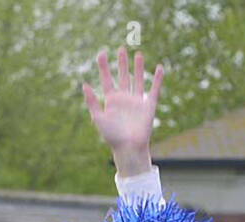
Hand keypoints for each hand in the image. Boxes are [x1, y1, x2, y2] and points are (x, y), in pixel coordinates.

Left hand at [84, 47, 163, 177]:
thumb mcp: (98, 118)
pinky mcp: (149, 106)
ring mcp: (137, 101)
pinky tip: (159, 68)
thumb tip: (84, 84)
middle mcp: (124, 98)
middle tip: (121, 49)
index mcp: (111, 100)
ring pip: (138, 80)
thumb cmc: (112, 137)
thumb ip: (92, 102)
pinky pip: (154, 90)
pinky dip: (157, 79)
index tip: (102, 53)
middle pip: (123, 76)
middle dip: (122, 63)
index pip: (107, 79)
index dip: (104, 66)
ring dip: (138, 67)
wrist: (129, 148)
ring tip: (138, 54)